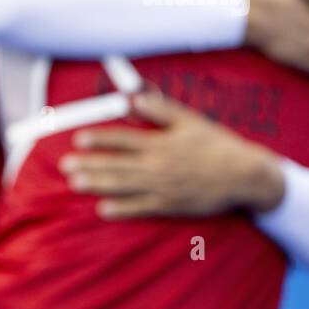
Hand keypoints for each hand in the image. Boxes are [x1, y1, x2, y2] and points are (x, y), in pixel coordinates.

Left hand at [59, 92, 284, 218]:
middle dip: (89, 164)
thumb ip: (160, 110)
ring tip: (74, 183)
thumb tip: (133, 99)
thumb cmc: (216, 145)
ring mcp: (163, 186)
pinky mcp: (170, 204)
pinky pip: (142, 207)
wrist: (244, 175)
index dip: (100, 139)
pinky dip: (122, 209)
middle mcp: (158, 165)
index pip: (124, 139)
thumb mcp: (190, 121)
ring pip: (124, 185)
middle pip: (117, 164)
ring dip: (98, 184)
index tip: (78, 139)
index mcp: (161, 143)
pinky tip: (102, 209)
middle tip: (64, 165)